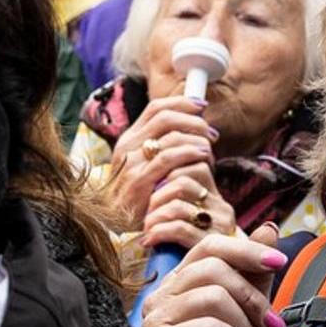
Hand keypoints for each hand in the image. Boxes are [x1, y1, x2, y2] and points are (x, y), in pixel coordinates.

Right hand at [107, 95, 219, 227]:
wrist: (114, 224)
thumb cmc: (140, 194)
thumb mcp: (147, 165)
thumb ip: (165, 147)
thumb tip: (197, 128)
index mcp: (130, 138)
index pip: (156, 109)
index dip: (182, 103)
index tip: (203, 107)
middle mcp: (128, 147)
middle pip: (166, 119)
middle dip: (194, 123)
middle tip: (212, 135)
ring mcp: (131, 164)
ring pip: (170, 138)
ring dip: (196, 141)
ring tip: (209, 152)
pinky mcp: (138, 181)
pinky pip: (168, 160)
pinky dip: (190, 156)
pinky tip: (204, 161)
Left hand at [141, 161, 232, 248]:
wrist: (221, 284)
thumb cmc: (192, 252)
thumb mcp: (189, 220)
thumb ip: (176, 199)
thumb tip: (152, 175)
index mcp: (216, 196)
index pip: (195, 164)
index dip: (168, 173)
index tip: (154, 192)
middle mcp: (222, 208)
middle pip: (182, 180)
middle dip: (156, 196)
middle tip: (146, 214)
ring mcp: (219, 226)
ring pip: (178, 203)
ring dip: (155, 215)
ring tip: (147, 229)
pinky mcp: (210, 245)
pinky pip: (179, 228)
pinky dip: (158, 232)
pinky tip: (149, 241)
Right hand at [143, 226, 287, 326]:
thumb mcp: (254, 312)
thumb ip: (257, 273)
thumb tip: (268, 228)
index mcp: (181, 282)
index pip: (210, 245)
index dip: (246, 250)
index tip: (279, 262)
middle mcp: (161, 296)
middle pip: (212, 267)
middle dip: (252, 296)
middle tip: (269, 325)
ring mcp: (154, 321)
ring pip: (210, 295)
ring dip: (243, 323)